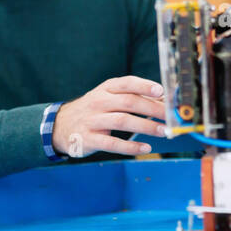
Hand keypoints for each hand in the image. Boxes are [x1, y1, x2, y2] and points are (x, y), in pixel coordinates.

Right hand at [51, 76, 166, 158]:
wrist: (60, 125)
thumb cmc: (94, 110)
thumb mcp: (108, 98)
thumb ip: (132, 97)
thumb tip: (164, 101)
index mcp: (106, 89)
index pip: (127, 83)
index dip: (145, 86)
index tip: (161, 91)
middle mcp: (99, 102)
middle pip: (129, 102)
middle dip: (153, 109)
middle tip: (171, 116)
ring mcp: (93, 121)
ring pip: (123, 121)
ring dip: (146, 126)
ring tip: (164, 131)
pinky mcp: (89, 139)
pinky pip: (112, 143)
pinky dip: (130, 146)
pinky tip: (146, 147)